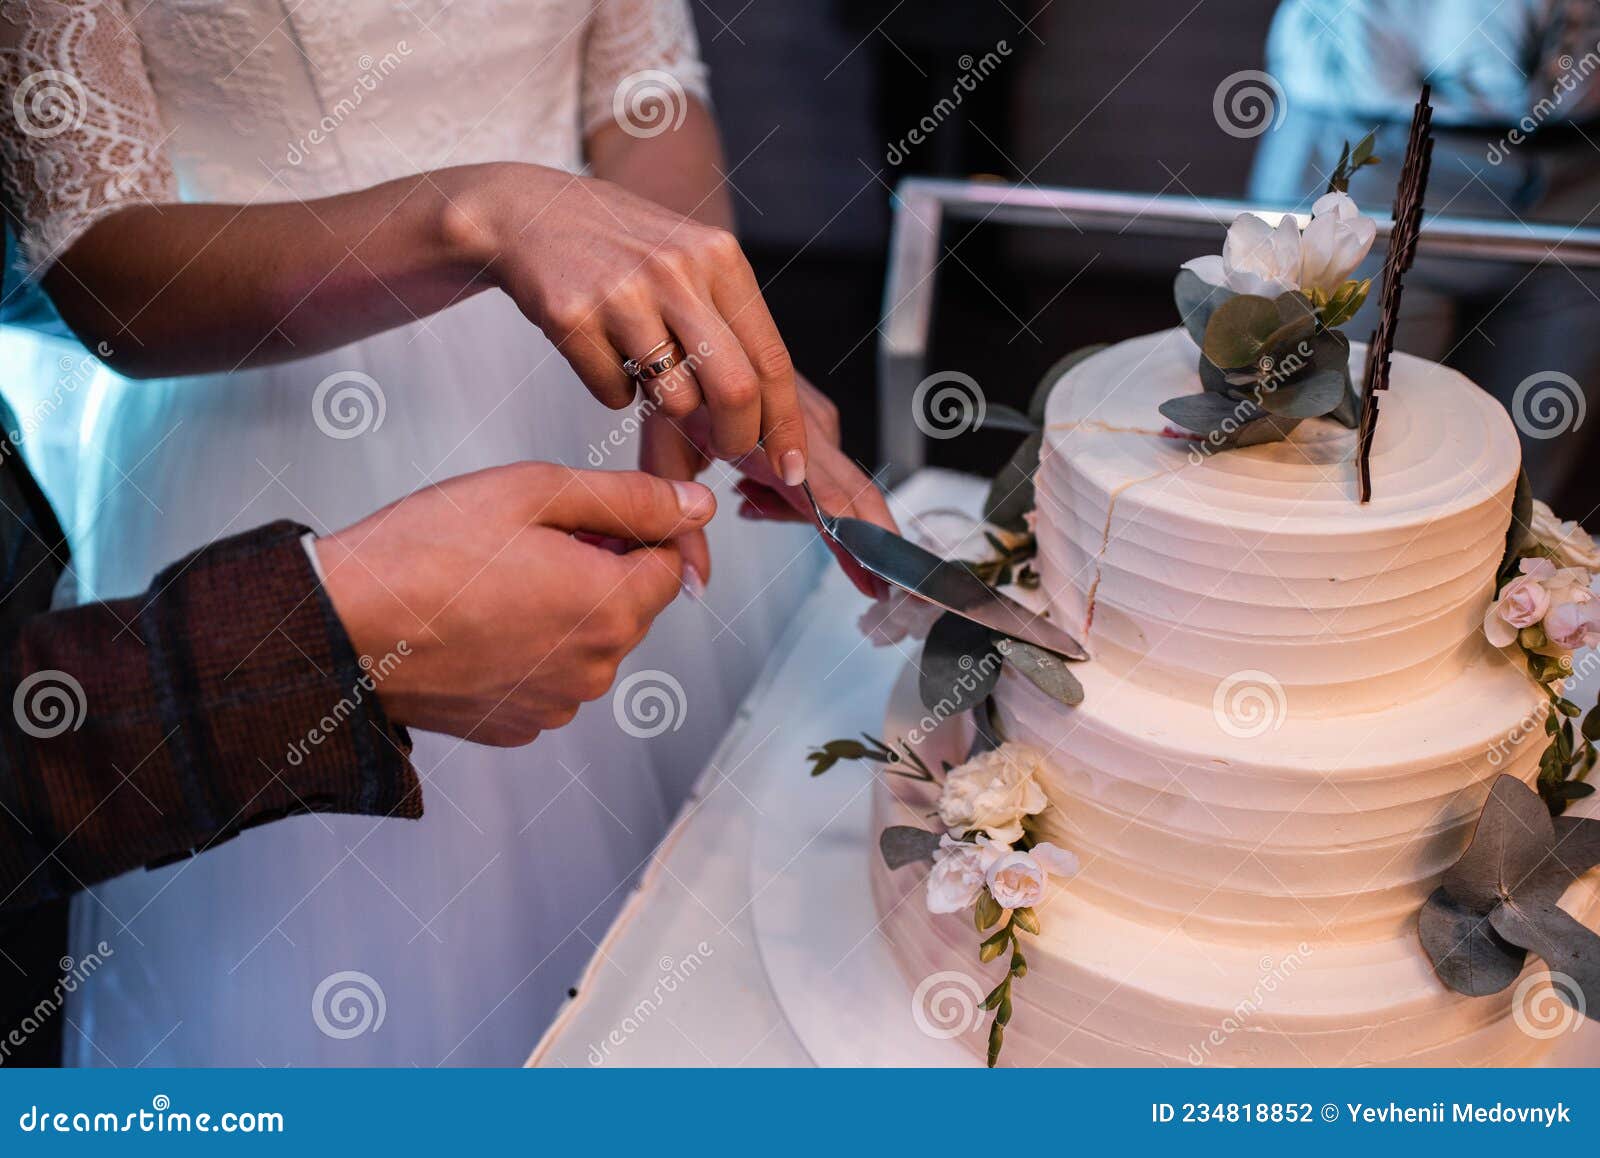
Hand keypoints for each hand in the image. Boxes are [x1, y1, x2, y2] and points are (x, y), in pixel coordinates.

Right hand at [314, 463, 714, 744]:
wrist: (340, 627)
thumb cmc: (426, 552)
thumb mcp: (535, 492)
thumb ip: (630, 499)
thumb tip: (696, 505)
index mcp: (612, 609)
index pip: (673, 564)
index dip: (635, 529)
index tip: (583, 516)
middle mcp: (596, 669)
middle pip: (630, 604)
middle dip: (598, 568)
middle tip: (523, 541)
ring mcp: (557, 705)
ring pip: (588, 641)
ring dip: (562, 609)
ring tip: (490, 581)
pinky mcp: (517, 726)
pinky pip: (548, 676)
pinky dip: (528, 648)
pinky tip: (477, 623)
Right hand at [446, 162, 806, 483]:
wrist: (530, 211)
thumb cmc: (623, 252)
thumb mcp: (691, 263)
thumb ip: (731, 325)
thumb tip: (770, 416)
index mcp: (719, 257)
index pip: (772, 359)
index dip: (786, 424)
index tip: (793, 469)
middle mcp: (677, 271)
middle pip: (735, 389)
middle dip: (739, 438)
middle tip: (728, 452)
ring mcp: (623, 293)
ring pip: (675, 401)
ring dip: (665, 405)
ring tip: (644, 363)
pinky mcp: (573, 316)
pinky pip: (613, 397)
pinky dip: (612, 389)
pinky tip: (600, 348)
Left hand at [640, 372, 896, 598]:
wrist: (686, 328)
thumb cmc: (674, 382)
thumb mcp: (663, 456)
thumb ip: (679, 527)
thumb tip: (696, 584)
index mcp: (767, 439)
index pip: (828, 501)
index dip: (858, 543)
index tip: (880, 579)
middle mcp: (802, 426)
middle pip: (852, 495)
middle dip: (867, 544)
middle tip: (877, 587)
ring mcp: (814, 419)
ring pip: (834, 487)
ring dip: (802, 512)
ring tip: (747, 498)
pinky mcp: (815, 416)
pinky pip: (822, 470)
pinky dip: (795, 491)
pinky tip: (752, 481)